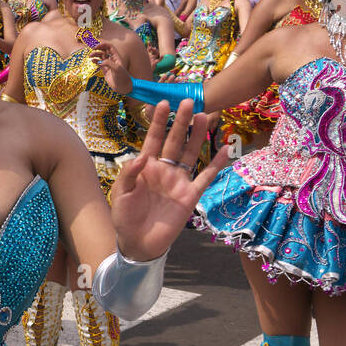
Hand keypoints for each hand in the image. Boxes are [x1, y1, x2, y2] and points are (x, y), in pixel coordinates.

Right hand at [92, 41, 132, 94]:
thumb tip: (100, 61)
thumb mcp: (117, 69)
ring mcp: (108, 65)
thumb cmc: (122, 77)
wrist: (122, 87)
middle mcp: (112, 59)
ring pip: (101, 57)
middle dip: (98, 49)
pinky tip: (92, 61)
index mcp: (116, 57)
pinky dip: (95, 61)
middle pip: (104, 51)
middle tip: (92, 50)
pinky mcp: (105, 70)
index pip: (109, 47)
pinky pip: (99, 63)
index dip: (103, 45)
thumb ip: (109, 63)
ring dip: (95, 55)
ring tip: (90, 56)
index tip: (97, 47)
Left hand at [109, 100, 227, 260]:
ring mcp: (179, 181)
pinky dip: (216, 164)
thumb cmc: (125, 217)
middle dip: (181, 122)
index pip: (153, 139)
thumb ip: (129, 174)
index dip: (158, 122)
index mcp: (146, 166)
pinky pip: (206, 177)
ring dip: (198, 136)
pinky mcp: (190, 196)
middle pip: (174, 141)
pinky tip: (225, 149)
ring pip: (191, 154)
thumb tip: (141, 157)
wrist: (138, 243)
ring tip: (205, 117)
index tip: (163, 103)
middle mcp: (164, 170)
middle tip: (188, 102)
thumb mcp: (120, 194)